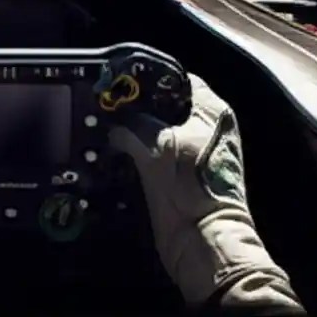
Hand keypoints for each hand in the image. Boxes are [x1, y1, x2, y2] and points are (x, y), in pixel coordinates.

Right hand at [109, 75, 303, 313]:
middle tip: (107, 103)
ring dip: (133, 129)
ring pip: (158, 129)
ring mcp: (194, 152)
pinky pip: (154, 152)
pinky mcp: (179, 174)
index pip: (180, 79)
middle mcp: (206, 127)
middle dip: (137, 105)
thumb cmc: (189, 184)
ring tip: (104, 123)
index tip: (121, 80)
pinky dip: (136, 150)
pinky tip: (113, 148)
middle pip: (166, 105)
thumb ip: (133, 126)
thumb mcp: (158, 145)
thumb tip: (113, 125)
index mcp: (212, 111)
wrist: (202, 239)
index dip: (150, 77)